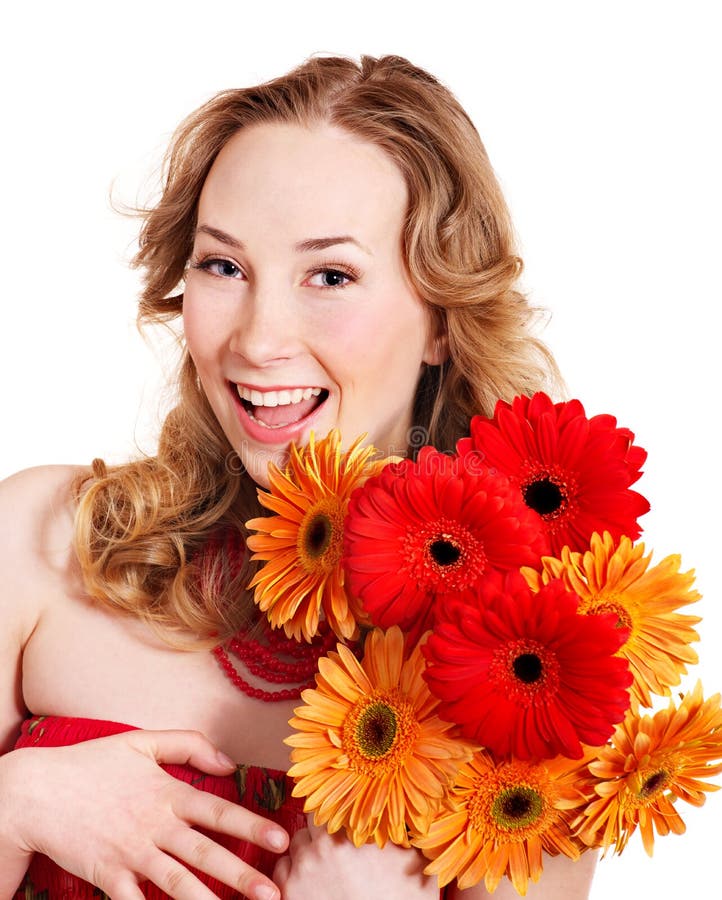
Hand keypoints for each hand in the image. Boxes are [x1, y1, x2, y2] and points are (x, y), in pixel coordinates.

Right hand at [0, 729, 288, 899]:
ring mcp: (131, 853)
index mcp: (168, 793)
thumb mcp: (143, 741)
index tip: (282, 840)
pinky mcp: (108, 875)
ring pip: (176, 883)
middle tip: (274, 892)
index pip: (219, 811)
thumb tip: (228, 761)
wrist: (39, 791)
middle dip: (242, 874)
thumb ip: (188, 745)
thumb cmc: (93, 763)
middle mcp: (155, 826)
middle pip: (205, 853)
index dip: (252, 825)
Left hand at [273, 820, 438, 898]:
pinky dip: (291, 875)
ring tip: (324, 870)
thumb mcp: (413, 862)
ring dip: (305, 853)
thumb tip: (400, 814)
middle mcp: (321, 848)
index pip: (329, 805)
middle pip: (309, 825)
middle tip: (335, 849)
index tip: (341, 821)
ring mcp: (301, 873)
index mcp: (350, 834)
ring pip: (294, 847)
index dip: (335, 813)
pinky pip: (280, 872)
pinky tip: (310, 886)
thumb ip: (400, 832)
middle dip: (319, 833)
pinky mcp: (288, 897)